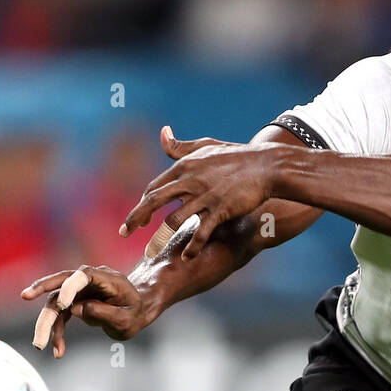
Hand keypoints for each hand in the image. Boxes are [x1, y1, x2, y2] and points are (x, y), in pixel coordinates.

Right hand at [23, 265, 155, 356]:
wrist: (136, 311)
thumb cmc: (134, 313)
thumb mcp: (126, 318)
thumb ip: (104, 312)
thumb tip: (77, 309)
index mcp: (105, 278)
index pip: (83, 275)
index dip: (70, 286)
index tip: (63, 304)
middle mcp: (87, 281)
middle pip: (60, 283)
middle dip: (42, 290)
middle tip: (25, 296)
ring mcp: (78, 292)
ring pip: (55, 303)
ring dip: (46, 324)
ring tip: (40, 345)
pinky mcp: (73, 303)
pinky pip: (60, 317)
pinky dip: (57, 333)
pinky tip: (58, 351)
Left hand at [120, 125, 279, 258]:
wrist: (266, 165)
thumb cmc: (235, 156)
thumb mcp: (205, 145)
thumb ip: (180, 146)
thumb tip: (163, 132)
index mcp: (184, 166)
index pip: (154, 188)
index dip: (141, 204)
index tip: (134, 220)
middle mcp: (190, 180)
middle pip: (154, 201)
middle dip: (137, 218)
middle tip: (124, 233)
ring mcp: (205, 196)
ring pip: (173, 220)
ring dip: (159, 238)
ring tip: (151, 254)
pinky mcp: (221, 209)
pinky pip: (202, 231)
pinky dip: (193, 246)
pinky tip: (186, 258)